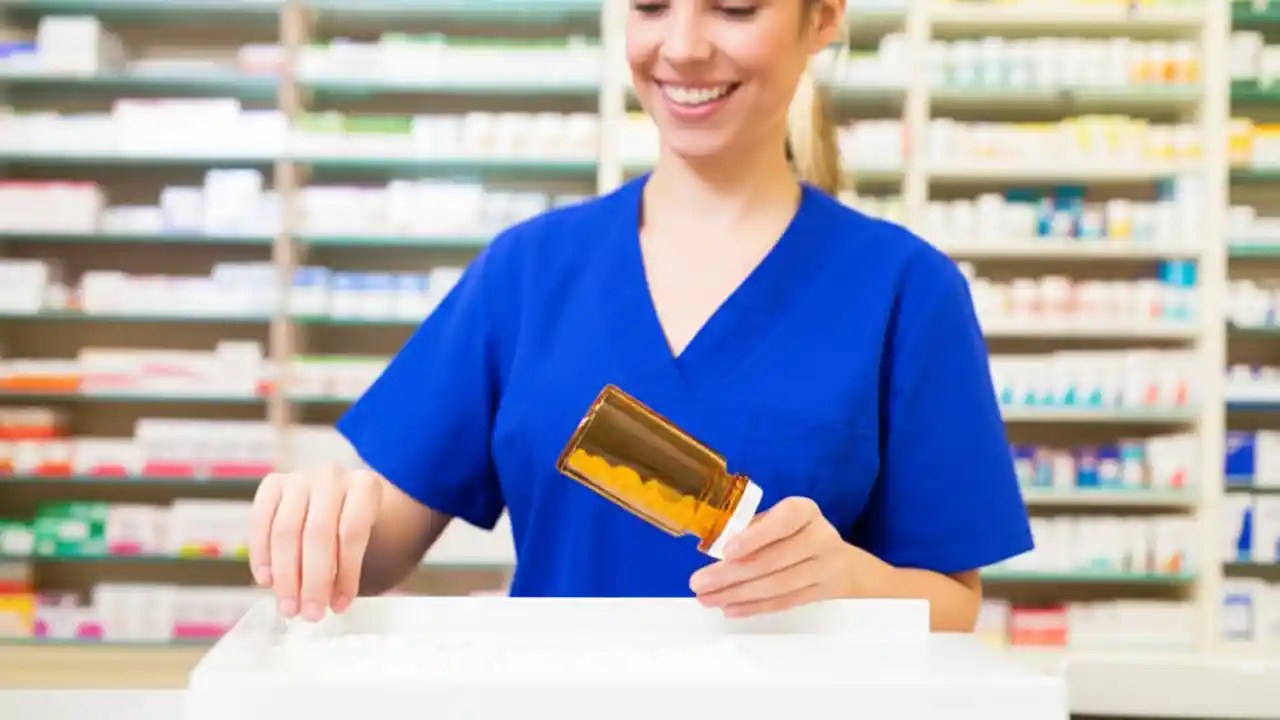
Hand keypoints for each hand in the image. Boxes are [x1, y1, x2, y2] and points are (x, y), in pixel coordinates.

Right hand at [249, 465, 382, 622]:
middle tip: (310, 614)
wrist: (345, 493)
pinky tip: (267, 582)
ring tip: (289, 607)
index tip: (340, 606)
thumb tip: (331, 603)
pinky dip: (262, 555)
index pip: (353, 532)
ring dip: (285, 575)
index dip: (346, 573)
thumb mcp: (374, 538)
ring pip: (286, 530)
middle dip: (312, 580)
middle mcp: (331, 476)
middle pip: (317, 533)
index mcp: (364, 486)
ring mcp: (299, 477)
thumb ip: (353, 565)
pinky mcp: (273, 484)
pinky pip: (261, 522)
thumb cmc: (361, 524)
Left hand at [689, 496, 879, 617]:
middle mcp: (820, 537)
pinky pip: (784, 602)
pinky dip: (755, 607)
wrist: (841, 563)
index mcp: (804, 511)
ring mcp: (825, 568)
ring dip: (738, 594)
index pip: (783, 522)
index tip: (726, 551)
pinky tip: (730, 608)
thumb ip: (751, 530)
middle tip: (699, 583)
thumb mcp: (778, 521)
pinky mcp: (821, 594)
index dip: (754, 537)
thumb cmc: (796, 535)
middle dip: (731, 574)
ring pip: (777, 585)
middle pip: (774, 560)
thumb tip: (713, 549)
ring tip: (708, 599)